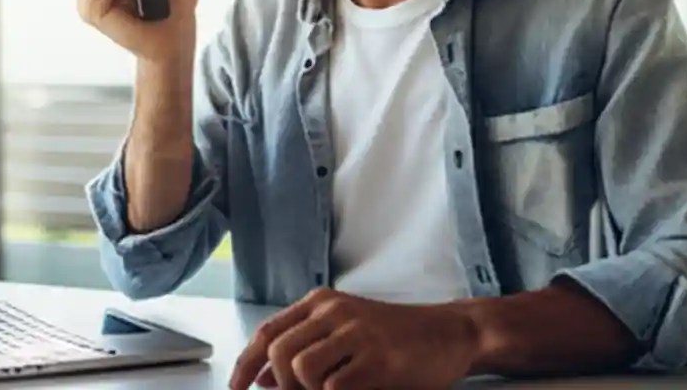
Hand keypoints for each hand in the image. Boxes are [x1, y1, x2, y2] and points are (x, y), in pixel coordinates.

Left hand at [229, 288, 480, 389]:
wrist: (450, 333)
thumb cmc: (395, 338)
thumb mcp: (345, 335)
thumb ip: (305, 351)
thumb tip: (262, 382)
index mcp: (321, 303)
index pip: (266, 332)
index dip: (245, 365)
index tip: (236, 389)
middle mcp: (334, 311)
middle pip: (277, 351)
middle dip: (279, 384)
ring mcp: (357, 333)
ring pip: (301, 370)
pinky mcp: (379, 359)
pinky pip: (334, 386)